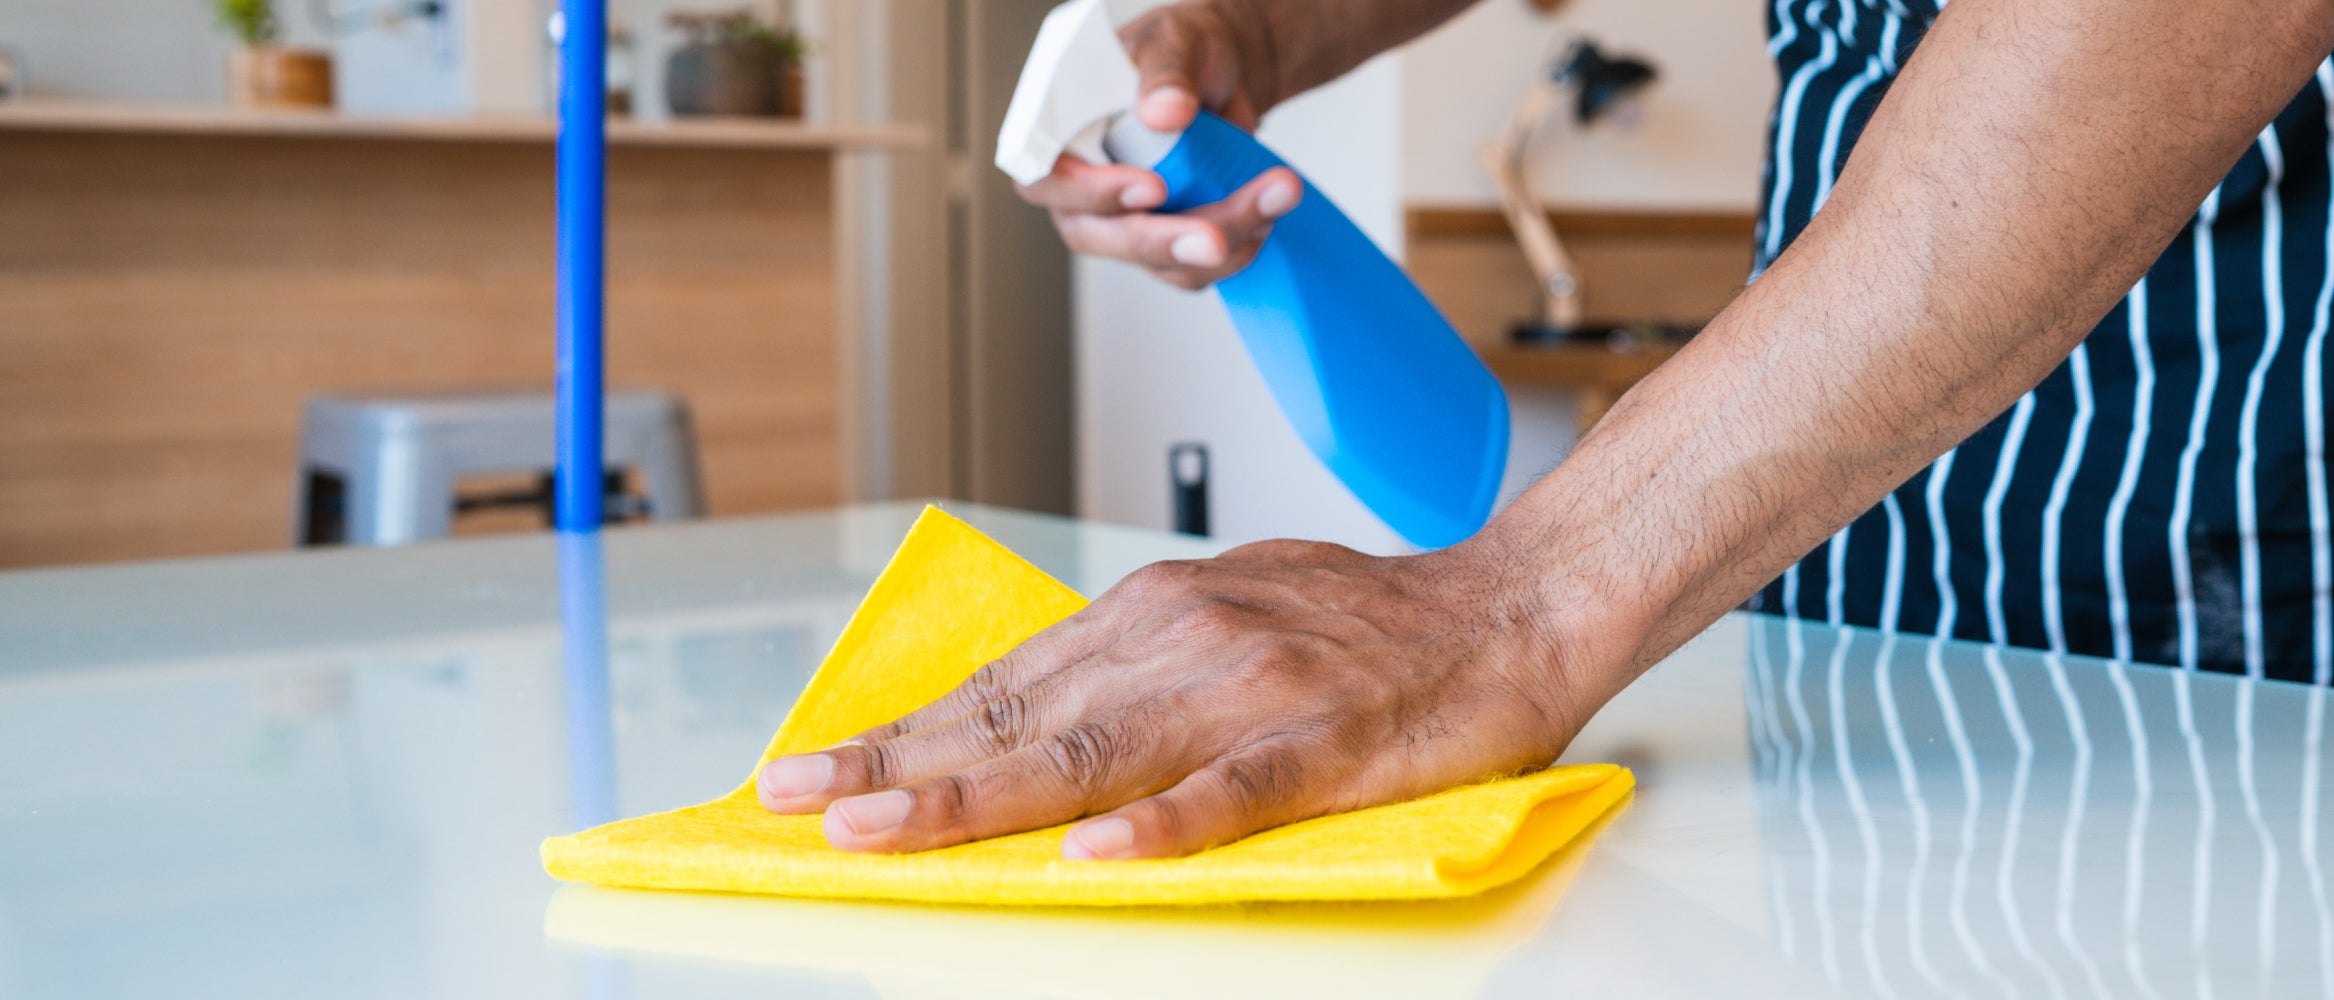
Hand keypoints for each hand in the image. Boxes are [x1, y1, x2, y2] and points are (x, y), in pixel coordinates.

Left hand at [753, 539, 1593, 859]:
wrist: (1514, 605)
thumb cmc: (1374, 623)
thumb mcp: (1232, 610)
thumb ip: (1138, 659)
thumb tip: (1039, 705)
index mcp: (1161, 611)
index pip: (1006, 682)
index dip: (902, 730)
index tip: (811, 769)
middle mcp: (1189, 637)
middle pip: (1021, 715)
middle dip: (897, 764)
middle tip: (795, 802)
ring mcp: (1255, 690)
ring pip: (1096, 750)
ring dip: (980, 793)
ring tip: (887, 830)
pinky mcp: (1327, 741)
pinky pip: (1234, 790)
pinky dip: (1162, 822)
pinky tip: (1098, 853)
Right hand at [1016, 0, 1302, 289]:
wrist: (1223, 74)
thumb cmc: (1181, 53)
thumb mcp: (1174, 42)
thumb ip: (1166, 73)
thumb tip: (1165, 113)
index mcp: (1061, 133)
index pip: (1044, 177)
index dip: (1088, 191)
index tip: (1151, 188)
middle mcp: (1080, 187)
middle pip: (1099, 236)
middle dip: (1164, 241)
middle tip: (1218, 238)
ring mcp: (1121, 222)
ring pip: (1158, 262)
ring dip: (1222, 242)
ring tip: (1277, 195)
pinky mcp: (1164, 243)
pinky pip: (1192, 270)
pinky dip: (1238, 249)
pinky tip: (1267, 214)